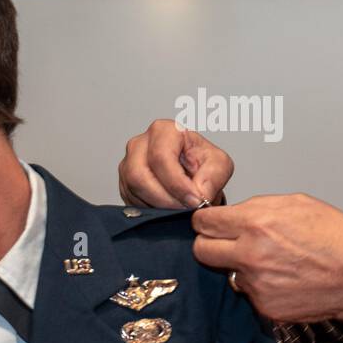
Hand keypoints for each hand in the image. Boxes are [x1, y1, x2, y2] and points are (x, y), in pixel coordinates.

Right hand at [119, 119, 233, 208]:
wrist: (191, 174)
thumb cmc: (202, 163)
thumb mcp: (219, 165)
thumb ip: (213, 177)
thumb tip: (198, 194)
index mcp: (164, 131)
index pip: (161, 157)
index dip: (176, 183)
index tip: (193, 201)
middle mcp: (140, 144)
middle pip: (139, 174)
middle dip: (163, 198)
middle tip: (183, 210)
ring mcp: (127, 163)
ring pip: (132, 190)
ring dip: (156, 206)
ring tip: (178, 211)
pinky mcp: (123, 183)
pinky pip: (130, 200)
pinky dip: (149, 210)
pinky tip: (166, 210)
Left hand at [192, 193, 342, 340]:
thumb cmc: (336, 239)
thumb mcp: (298, 204)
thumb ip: (258, 207)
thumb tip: (233, 213)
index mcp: (256, 223)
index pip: (203, 222)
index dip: (206, 222)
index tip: (210, 224)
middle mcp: (249, 254)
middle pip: (201, 250)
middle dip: (209, 244)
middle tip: (226, 243)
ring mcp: (254, 283)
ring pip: (225, 271)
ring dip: (238, 266)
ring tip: (269, 261)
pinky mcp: (262, 304)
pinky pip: (246, 290)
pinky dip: (258, 285)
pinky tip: (282, 278)